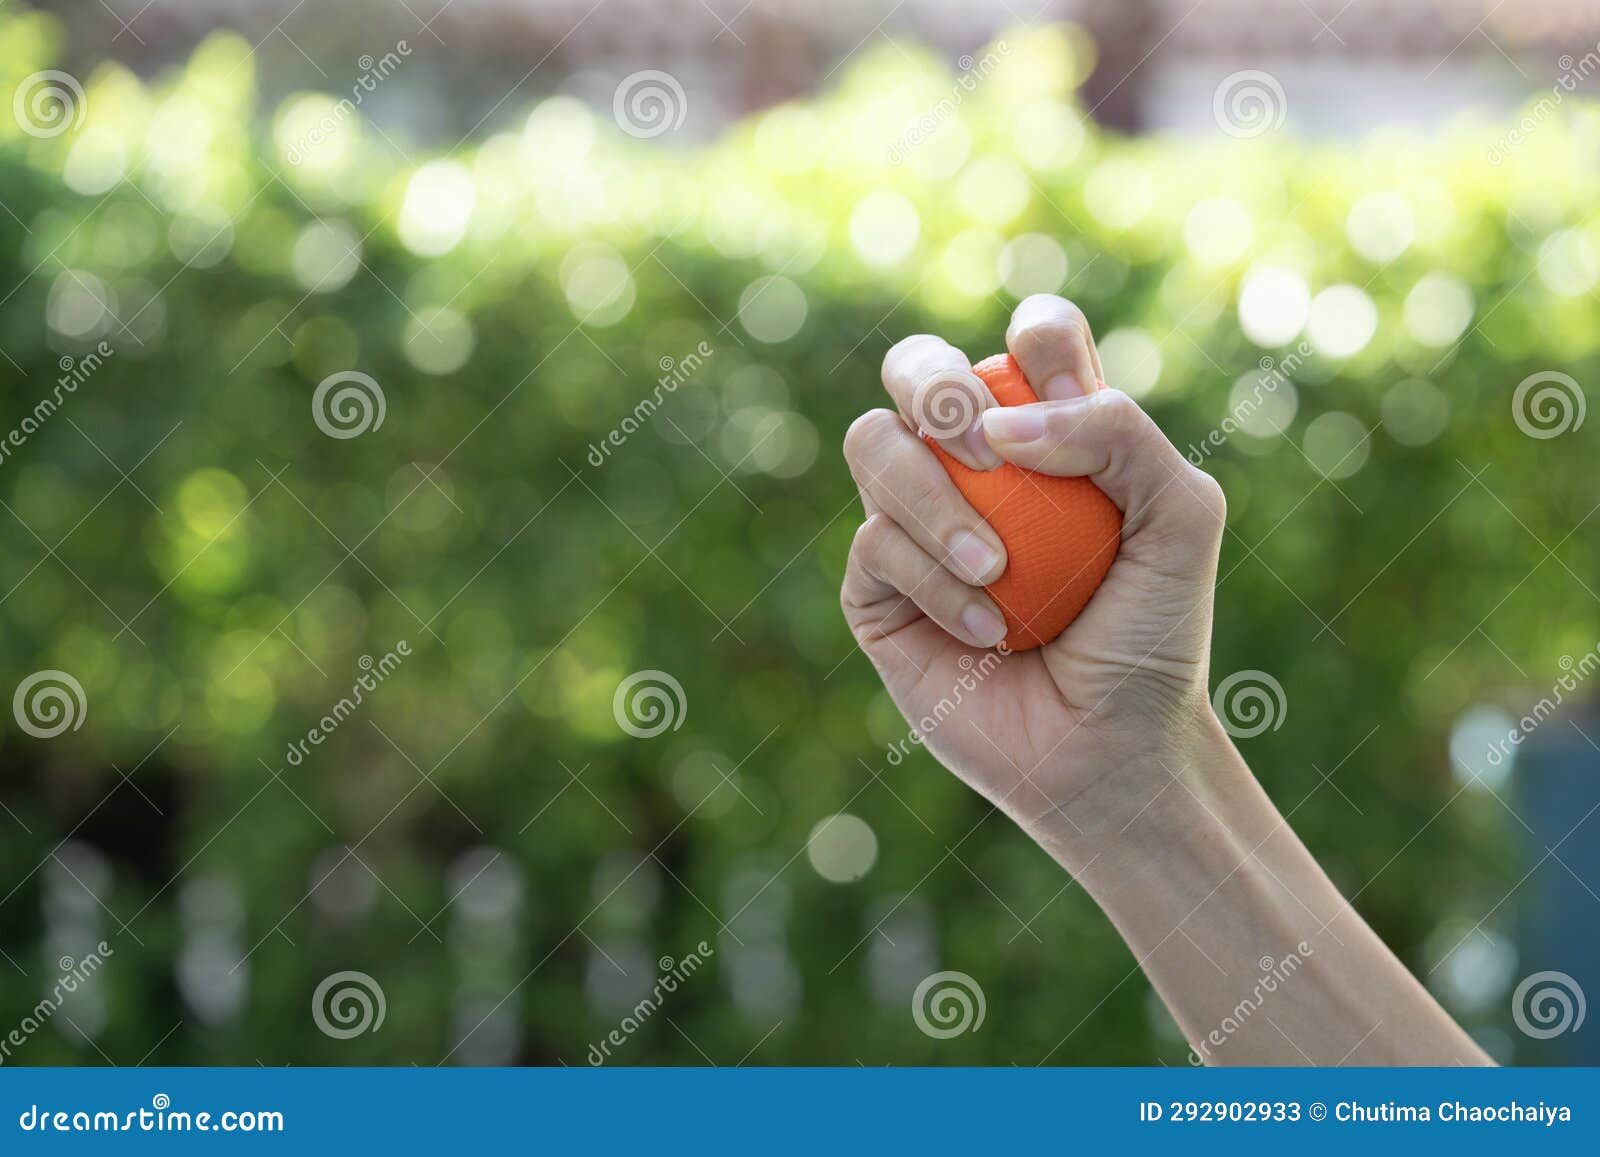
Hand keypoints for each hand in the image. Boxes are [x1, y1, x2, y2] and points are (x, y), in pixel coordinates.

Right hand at [840, 295, 1228, 857]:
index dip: (1037, 339)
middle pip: (916, 368)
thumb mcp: (1180, 518)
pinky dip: (933, 581)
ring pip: (873, 444)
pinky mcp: (875, 588)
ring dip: (933, 500)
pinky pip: (873, 544)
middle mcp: (970, 466)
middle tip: (984, 452)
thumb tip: (1002, 422)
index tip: (1068, 393)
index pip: (1026, 340)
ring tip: (996, 569)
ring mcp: (914, 522)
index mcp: (1047, 430)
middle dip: (936, 388)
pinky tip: (986, 631)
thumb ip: (1118, 433)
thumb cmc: (1152, 634)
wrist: (1108, 749)